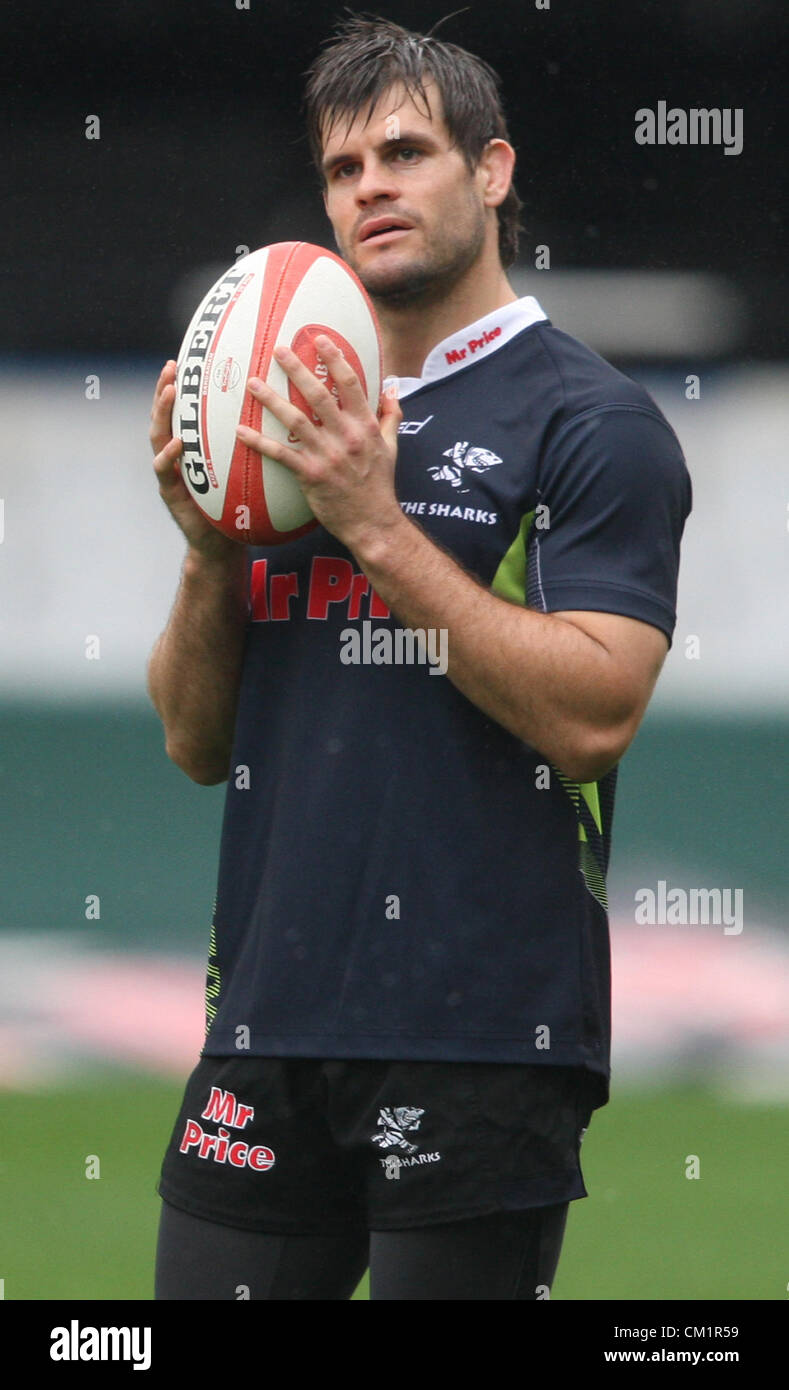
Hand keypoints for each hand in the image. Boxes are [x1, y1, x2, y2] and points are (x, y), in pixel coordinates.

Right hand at [150, 360, 243, 563]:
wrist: (223, 545)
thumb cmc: (238, 507)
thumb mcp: (246, 471)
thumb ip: (254, 445)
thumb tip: (286, 417)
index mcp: (195, 447)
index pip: (188, 411)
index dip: (188, 386)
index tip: (191, 358)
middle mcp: (178, 456)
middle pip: (166, 416)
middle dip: (165, 390)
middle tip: (173, 367)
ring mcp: (170, 474)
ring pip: (158, 437)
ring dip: (162, 414)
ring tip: (171, 394)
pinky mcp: (170, 494)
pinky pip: (165, 471)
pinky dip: (168, 456)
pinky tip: (177, 444)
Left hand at [236, 335, 403, 553]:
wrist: (373, 523)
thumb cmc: (380, 485)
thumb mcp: (392, 446)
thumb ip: (390, 413)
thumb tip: (392, 384)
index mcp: (366, 426)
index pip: (350, 384)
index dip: (334, 358)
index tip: (319, 338)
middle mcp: (347, 437)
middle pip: (319, 395)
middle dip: (297, 369)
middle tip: (277, 350)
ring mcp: (328, 456)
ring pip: (295, 420)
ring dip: (272, 400)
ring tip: (252, 383)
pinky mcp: (310, 475)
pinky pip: (280, 455)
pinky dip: (259, 442)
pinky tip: (240, 431)